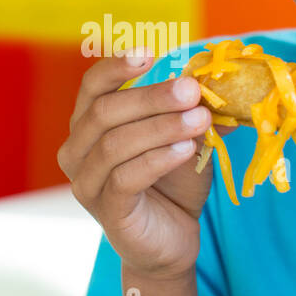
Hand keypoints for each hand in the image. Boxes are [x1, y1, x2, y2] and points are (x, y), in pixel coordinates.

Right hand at [58, 50, 229, 279]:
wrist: (171, 242)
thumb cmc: (171, 185)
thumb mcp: (185, 139)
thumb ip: (192, 112)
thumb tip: (218, 82)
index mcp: (89, 126)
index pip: (92, 87)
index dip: (116, 67)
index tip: (151, 53)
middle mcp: (77, 151)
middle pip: (105, 111)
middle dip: (151, 97)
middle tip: (191, 90)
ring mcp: (87, 183)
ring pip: (115, 144)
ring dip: (161, 127)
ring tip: (199, 119)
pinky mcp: (107, 211)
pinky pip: (126, 177)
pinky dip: (157, 159)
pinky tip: (185, 150)